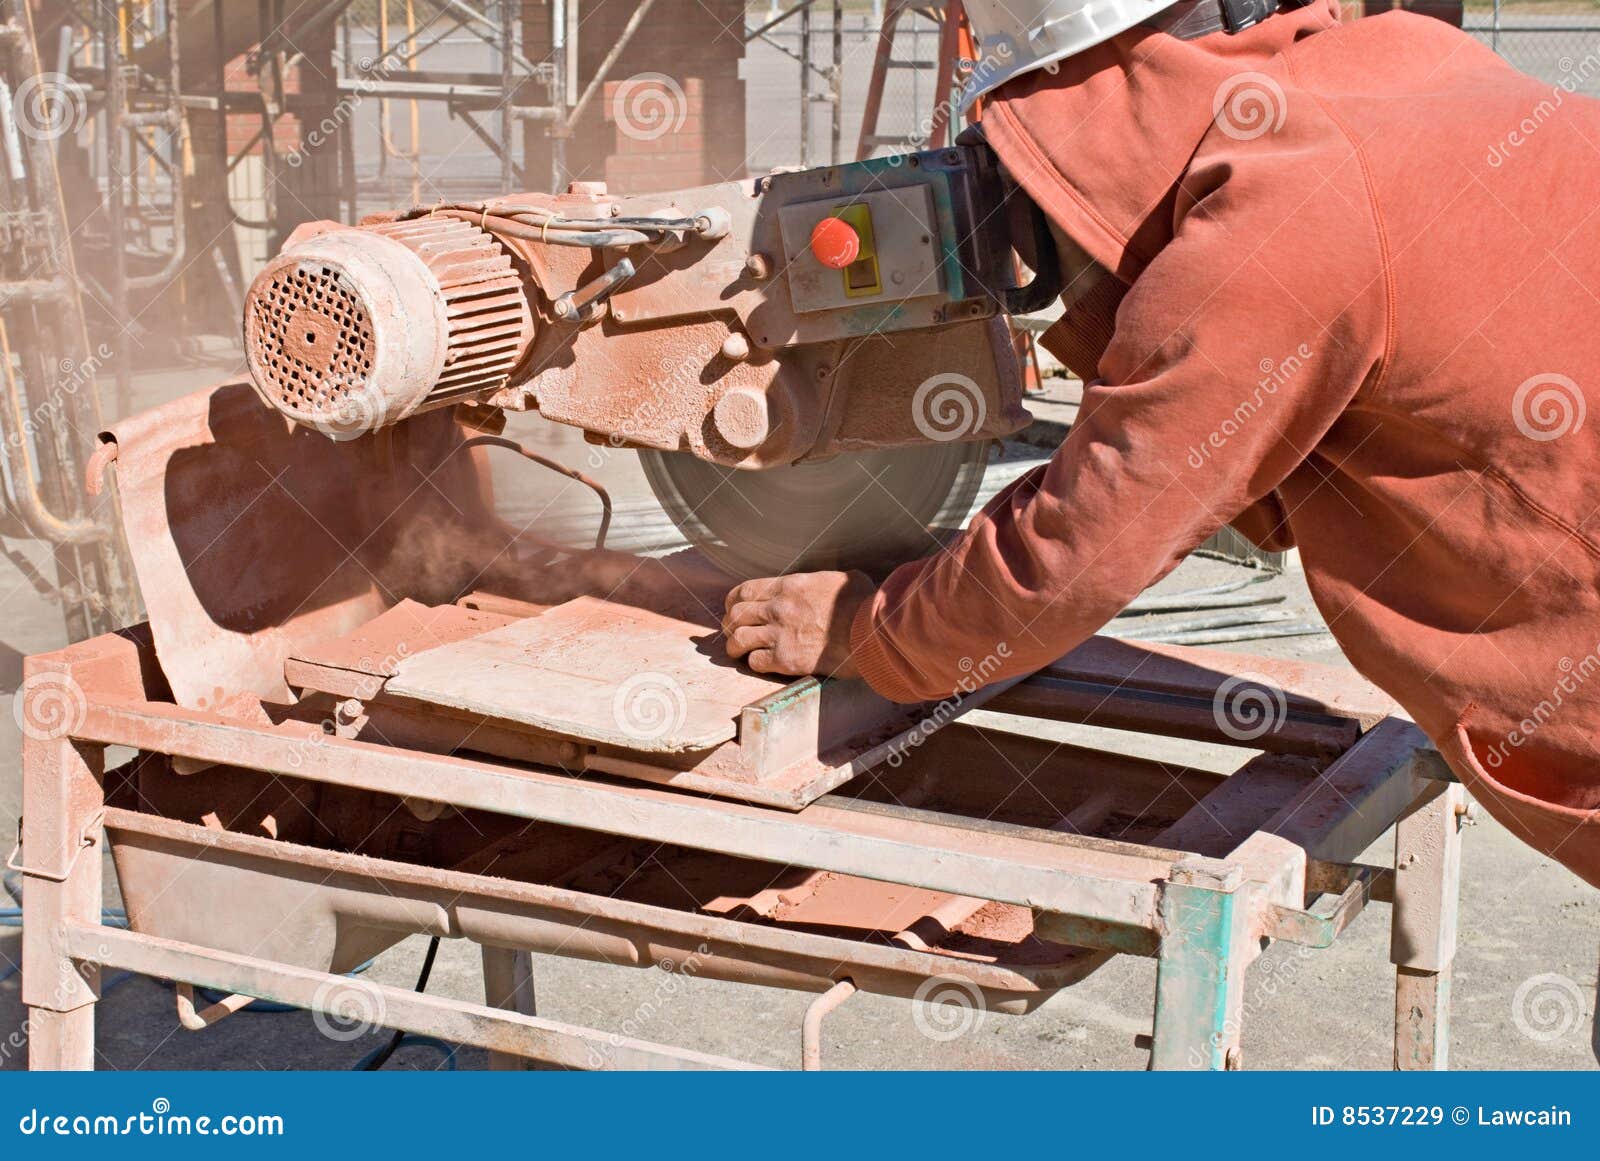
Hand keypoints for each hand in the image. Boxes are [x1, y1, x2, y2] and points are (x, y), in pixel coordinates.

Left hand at [722, 570, 874, 678]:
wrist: (871, 632)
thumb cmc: (864, 605)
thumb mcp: (844, 580)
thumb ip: (825, 582)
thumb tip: (833, 583)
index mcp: (788, 586)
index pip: (744, 591)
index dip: (733, 601)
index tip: (734, 609)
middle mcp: (778, 608)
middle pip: (735, 615)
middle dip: (730, 624)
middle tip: (734, 631)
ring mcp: (779, 634)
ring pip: (738, 639)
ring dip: (736, 646)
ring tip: (739, 652)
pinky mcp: (786, 659)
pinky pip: (755, 662)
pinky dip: (754, 663)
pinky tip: (762, 663)